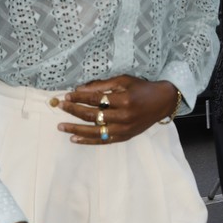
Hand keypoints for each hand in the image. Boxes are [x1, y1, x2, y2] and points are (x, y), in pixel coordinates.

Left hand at [56, 75, 176, 144]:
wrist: (162, 102)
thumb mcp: (124, 80)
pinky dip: (88, 141)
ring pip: (95, 131)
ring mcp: (124, 129)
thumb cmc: (142, 88)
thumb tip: (80, 90)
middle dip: (74, 111)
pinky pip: (103, 141)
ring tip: (61, 126)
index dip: (79, 98)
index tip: (67, 96)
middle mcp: (124, 116)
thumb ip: (102, 85)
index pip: (95, 100)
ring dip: (76, 129)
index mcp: (124, 100)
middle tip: (60, 107)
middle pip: (93, 115)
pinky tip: (75, 138)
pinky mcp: (125, 137)